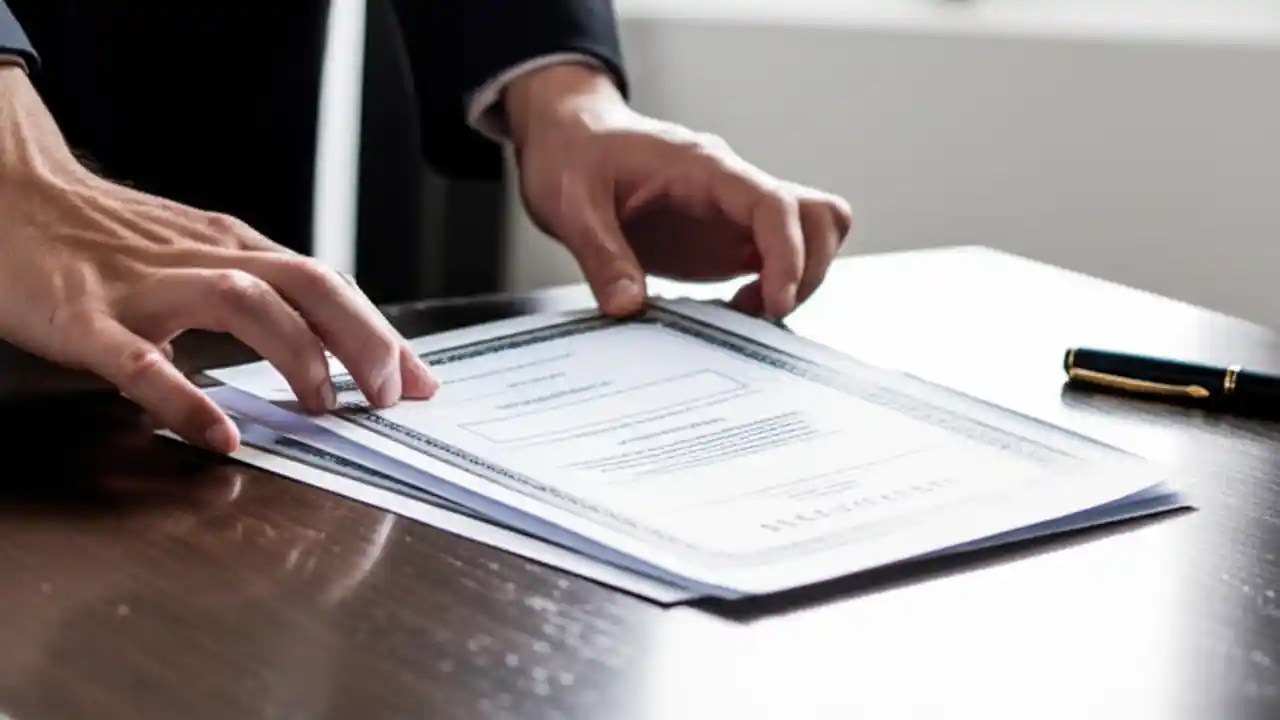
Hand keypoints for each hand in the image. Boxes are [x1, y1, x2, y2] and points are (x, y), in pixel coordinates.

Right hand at [0, 68, 436, 452]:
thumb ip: (260, 292)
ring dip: (297, 355)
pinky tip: (218, 435)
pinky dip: (185, 398)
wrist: (10, 198)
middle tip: (391, 396)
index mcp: (234, 247)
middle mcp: (204, 259)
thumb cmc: (110, 237)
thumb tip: (331, 341)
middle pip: (308, 284)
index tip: (422, 382)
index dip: (383, 333)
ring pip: (244, 304)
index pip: (329, 284)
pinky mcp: (89, 320)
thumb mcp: (199, 253)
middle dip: (363, 340)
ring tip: (324, 407)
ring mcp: (147, 287)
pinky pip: (141, 361)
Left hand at [505, 64, 852, 318]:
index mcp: (702, 168)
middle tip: (761, 311)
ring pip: (809, 235)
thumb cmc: (573, 156)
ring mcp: (733, 214)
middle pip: (816, 216)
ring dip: (796, 280)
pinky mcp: (726, 238)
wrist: (570, 140)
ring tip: (745, 312)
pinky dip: (773, 289)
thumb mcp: (571, 206)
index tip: (777, 302)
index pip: (774, 203)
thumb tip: (628, 307)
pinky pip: (777, 259)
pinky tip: (734, 310)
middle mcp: (731, 188)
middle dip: (807, 270)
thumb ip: (602, 255)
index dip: (789, 254)